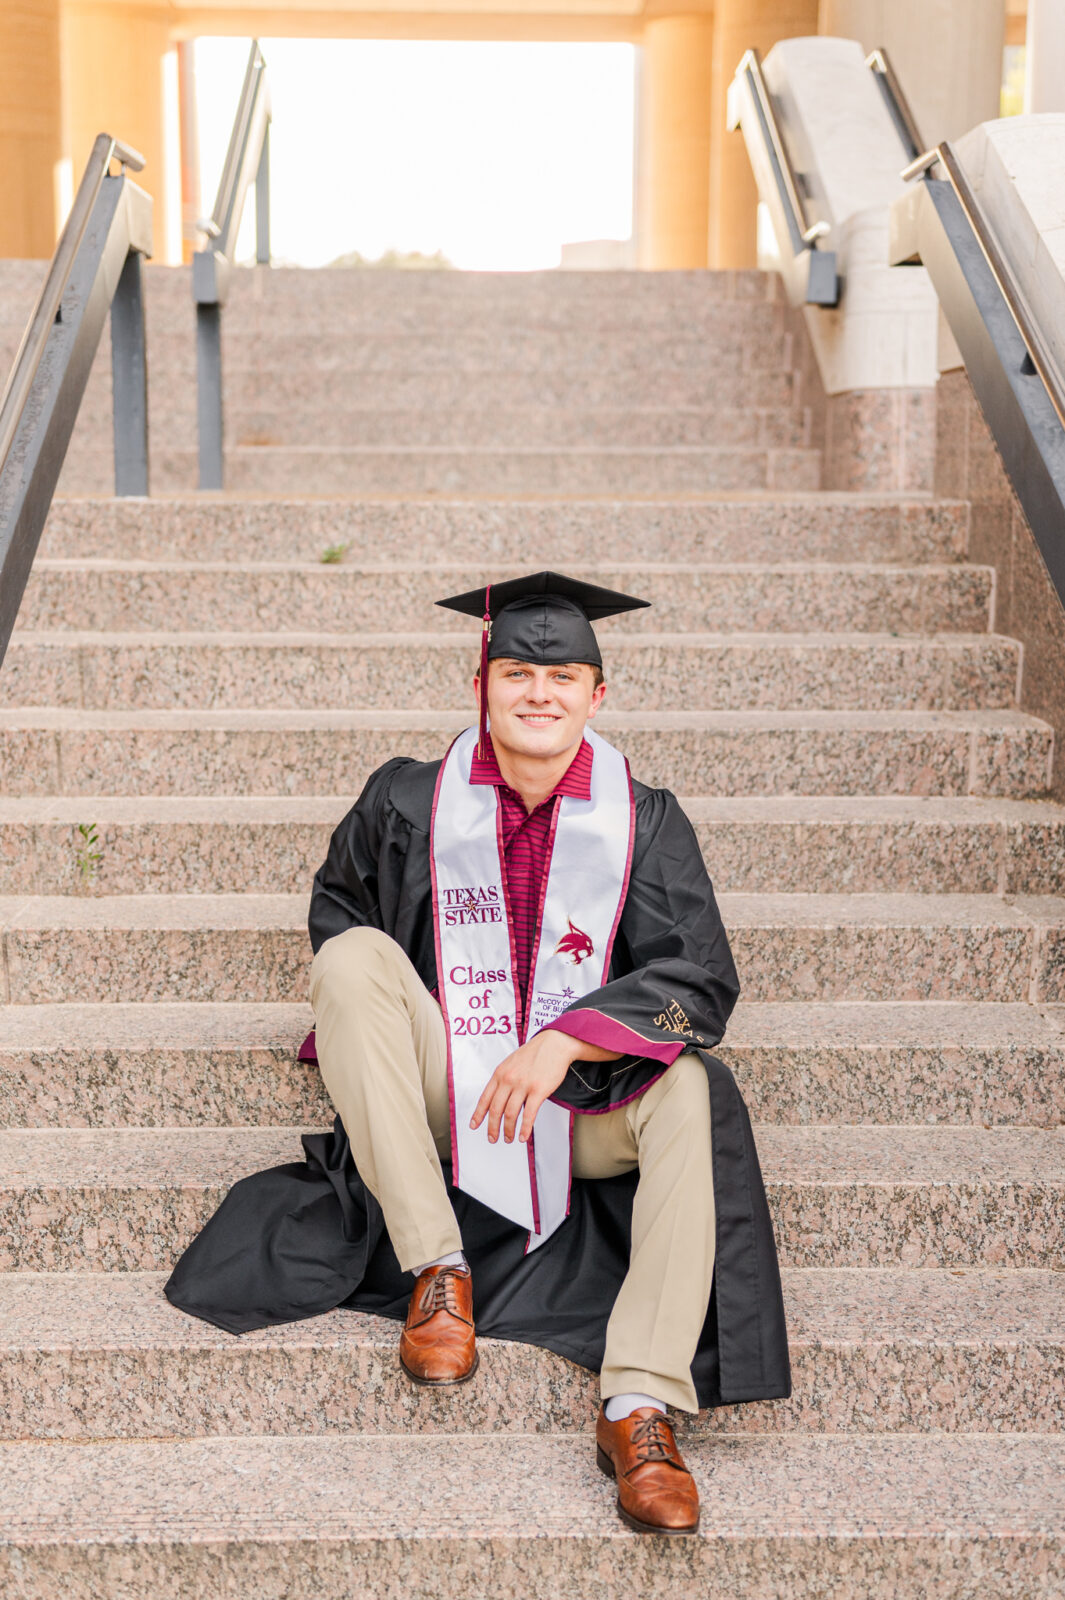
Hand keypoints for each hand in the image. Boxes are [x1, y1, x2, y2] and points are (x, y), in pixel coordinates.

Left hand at [470, 1030, 620, 1144]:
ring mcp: (523, 1085)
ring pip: (511, 1114)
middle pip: (495, 1109)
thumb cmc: (535, 1053)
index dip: (478, 1114)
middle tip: (492, 1138)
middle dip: (492, 1127)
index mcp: (500, 1073)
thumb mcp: (512, 1062)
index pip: (484, 1098)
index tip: (474, 1125)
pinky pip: (529, 1114)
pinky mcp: (538, 1090)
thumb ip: (503, 1079)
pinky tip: (523, 1136)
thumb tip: (498, 1098)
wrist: (554, 1044)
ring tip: (509, 1138)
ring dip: (508, 1130)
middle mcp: (509, 1079)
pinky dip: (525, 1129)